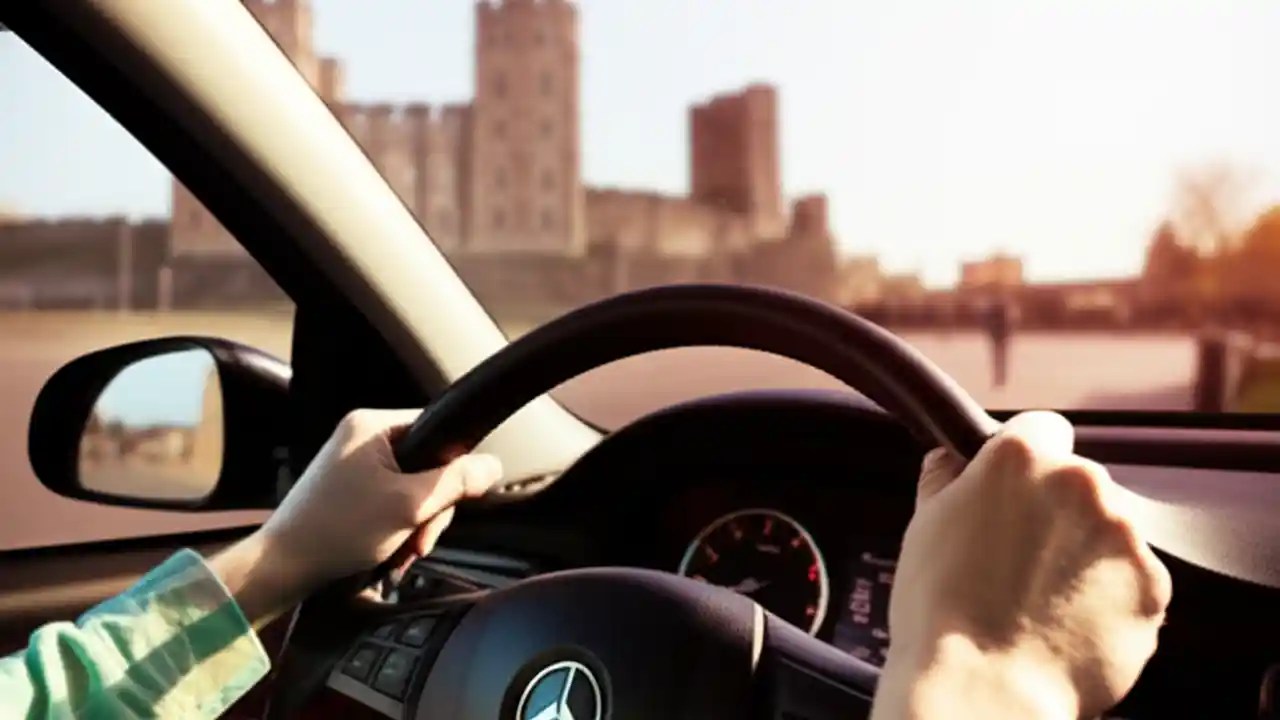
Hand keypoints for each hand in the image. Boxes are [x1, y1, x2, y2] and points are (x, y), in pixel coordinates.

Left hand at [210, 409, 502, 624]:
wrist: (281, 568)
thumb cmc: (336, 531)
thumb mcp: (409, 505)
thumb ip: (456, 482)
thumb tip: (494, 465)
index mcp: (371, 424)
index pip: (438, 430)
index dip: (452, 469)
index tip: (447, 504)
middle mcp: (360, 437)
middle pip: (427, 465)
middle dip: (430, 509)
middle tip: (419, 540)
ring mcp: (352, 464)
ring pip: (411, 489)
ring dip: (415, 525)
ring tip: (400, 552)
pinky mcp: (347, 490)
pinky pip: (390, 501)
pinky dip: (396, 529)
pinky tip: (388, 552)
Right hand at [873, 411, 1170, 719]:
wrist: (983, 686)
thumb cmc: (941, 610)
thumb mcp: (922, 524)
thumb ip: (944, 476)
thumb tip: (948, 457)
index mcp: (1021, 457)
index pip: (1044, 428)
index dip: (1028, 461)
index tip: (1018, 491)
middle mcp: (1082, 482)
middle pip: (1081, 483)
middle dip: (1059, 513)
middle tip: (1021, 560)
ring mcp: (1124, 534)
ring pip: (1111, 531)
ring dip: (1087, 554)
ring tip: (1044, 600)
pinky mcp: (1153, 585)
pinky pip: (1134, 580)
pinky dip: (1110, 598)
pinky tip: (1069, 624)